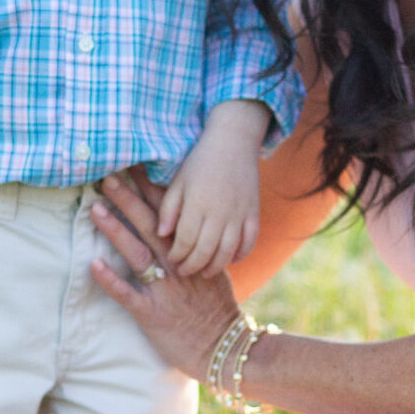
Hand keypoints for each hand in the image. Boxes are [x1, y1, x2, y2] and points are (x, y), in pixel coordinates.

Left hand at [90, 172, 240, 380]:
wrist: (225, 349)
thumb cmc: (216, 311)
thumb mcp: (212, 271)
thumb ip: (195, 247)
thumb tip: (180, 223)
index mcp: (192, 252)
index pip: (171, 214)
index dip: (152, 189)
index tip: (135, 165)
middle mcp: (178, 266)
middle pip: (151, 226)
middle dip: (128, 199)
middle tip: (108, 176)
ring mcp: (165, 289)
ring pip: (138, 253)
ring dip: (116, 230)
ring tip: (95, 208)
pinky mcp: (152, 314)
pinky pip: (128, 295)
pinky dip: (111, 280)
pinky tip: (93, 265)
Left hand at [156, 101, 266, 276]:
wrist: (233, 141)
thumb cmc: (199, 161)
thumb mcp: (178, 182)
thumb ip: (168, 209)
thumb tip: (161, 235)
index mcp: (197, 204)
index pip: (184, 240)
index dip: (177, 255)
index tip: (171, 260)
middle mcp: (219, 212)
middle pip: (204, 251)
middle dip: (192, 266)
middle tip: (183, 272)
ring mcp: (239, 214)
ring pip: (227, 252)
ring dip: (214, 266)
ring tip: (204, 272)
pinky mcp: (253, 213)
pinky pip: (249, 241)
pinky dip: (241, 255)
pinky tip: (230, 260)